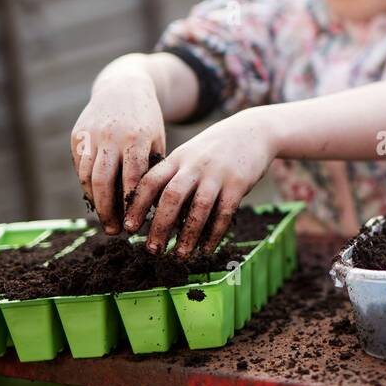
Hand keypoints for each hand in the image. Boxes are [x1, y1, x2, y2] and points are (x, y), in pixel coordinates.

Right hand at [71, 74, 165, 234]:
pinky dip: (86, 185)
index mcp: (137, 137)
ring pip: (87, 176)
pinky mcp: (78, 135)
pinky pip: (80, 166)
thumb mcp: (156, 139)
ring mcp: (91, 135)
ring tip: (104, 220)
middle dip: (108, 210)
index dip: (132, 204)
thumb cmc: (147, 120)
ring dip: (94, 201)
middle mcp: (112, 136)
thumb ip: (152, 166)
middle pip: (104, 181)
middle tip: (114, 231)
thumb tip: (153, 205)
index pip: (133, 178)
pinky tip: (95, 200)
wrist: (124, 86)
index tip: (135, 225)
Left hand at [124, 107, 276, 257]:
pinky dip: (214, 233)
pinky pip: (224, 213)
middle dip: (159, 226)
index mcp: (177, 158)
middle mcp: (195, 165)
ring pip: (199, 208)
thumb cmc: (216, 147)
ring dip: (187, 235)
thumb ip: (173, 175)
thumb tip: (151, 208)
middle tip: (152, 250)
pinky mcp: (238, 183)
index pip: (150, 181)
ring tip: (180, 255)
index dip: (137, 205)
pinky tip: (207, 248)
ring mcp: (218, 173)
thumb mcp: (190, 153)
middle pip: (171, 197)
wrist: (255, 130)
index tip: (130, 228)